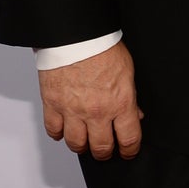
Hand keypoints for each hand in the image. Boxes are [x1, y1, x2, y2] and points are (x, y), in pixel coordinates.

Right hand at [38, 41, 141, 160]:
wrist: (75, 35)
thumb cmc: (102, 47)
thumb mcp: (128, 72)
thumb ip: (131, 97)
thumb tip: (135, 114)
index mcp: (120, 103)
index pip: (128, 139)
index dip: (129, 150)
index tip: (127, 152)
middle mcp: (97, 112)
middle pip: (101, 148)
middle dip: (105, 152)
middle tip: (105, 150)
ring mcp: (73, 110)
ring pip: (76, 144)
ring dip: (82, 146)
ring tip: (85, 142)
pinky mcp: (52, 104)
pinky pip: (53, 130)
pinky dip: (58, 133)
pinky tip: (64, 129)